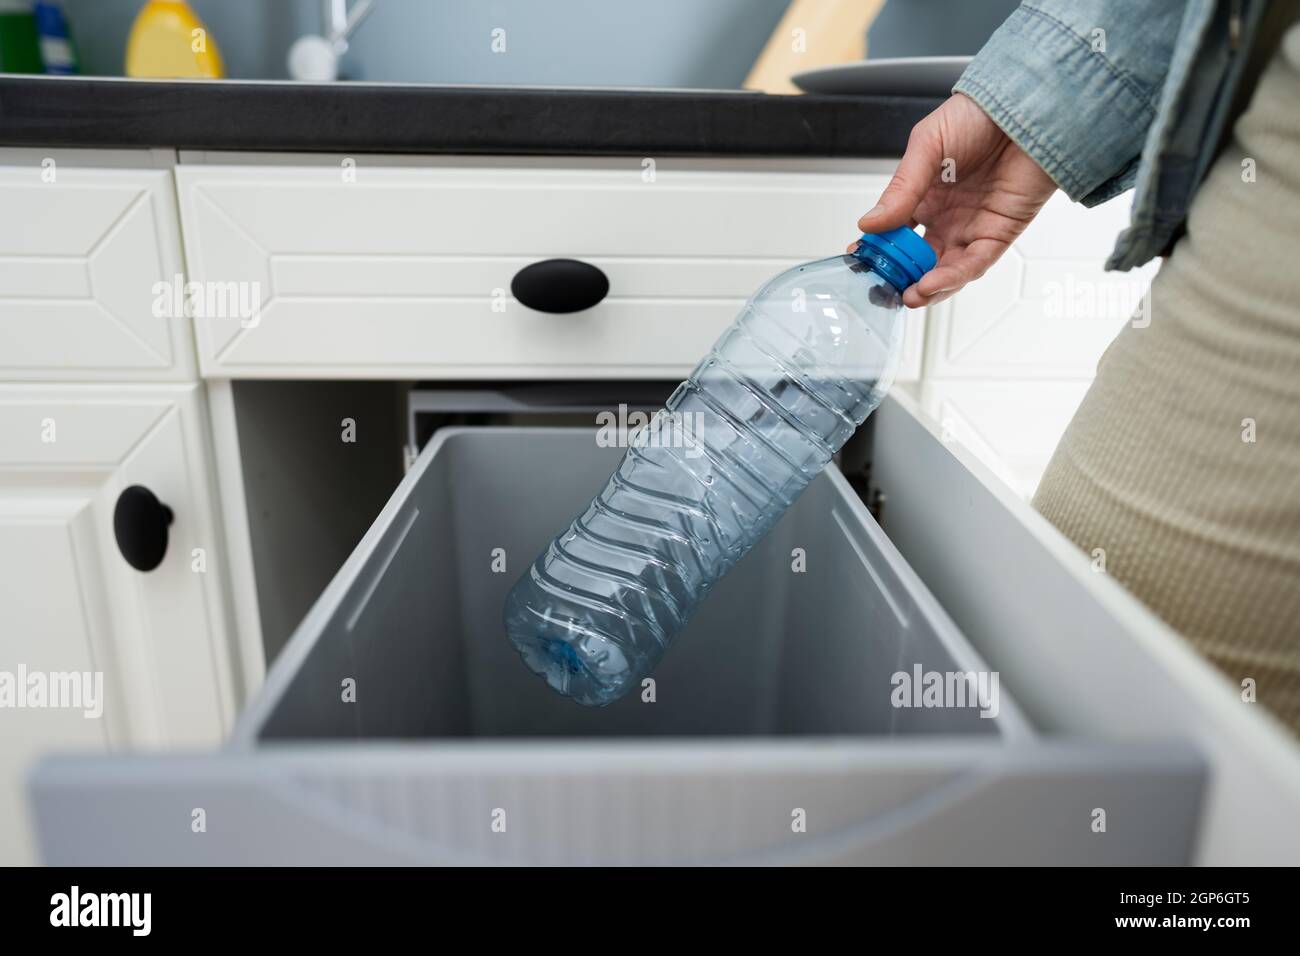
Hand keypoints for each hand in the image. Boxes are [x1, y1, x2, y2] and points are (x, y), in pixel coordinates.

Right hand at [854, 93, 1057, 308]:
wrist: (1027, 105)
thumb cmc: (979, 114)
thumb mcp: (927, 146)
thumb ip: (901, 188)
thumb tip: (869, 224)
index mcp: (924, 196)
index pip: (895, 234)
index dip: (879, 251)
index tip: (860, 261)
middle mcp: (947, 216)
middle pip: (919, 259)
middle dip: (902, 278)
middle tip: (883, 288)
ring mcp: (972, 227)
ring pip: (946, 269)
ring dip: (927, 287)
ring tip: (909, 295)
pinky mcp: (999, 233)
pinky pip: (975, 263)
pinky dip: (953, 278)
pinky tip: (932, 283)